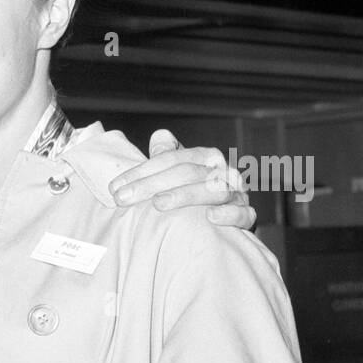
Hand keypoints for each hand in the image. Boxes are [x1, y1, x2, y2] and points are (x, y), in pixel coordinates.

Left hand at [109, 129, 253, 228]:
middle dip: (152, 185)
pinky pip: (244, 215)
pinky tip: (210, 217)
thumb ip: (168, 157)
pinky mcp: (246, 217)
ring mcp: (237, 194)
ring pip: (214, 190)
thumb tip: (160, 135)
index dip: (142, 171)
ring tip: (158, 204)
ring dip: (185, 196)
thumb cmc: (194, 197)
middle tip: (123, 198)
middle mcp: (223, 172)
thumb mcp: (180, 176)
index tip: (115, 187)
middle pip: (188, 172)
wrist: (223, 227)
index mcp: (206, 158)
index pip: (172, 159)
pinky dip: (229, 215)